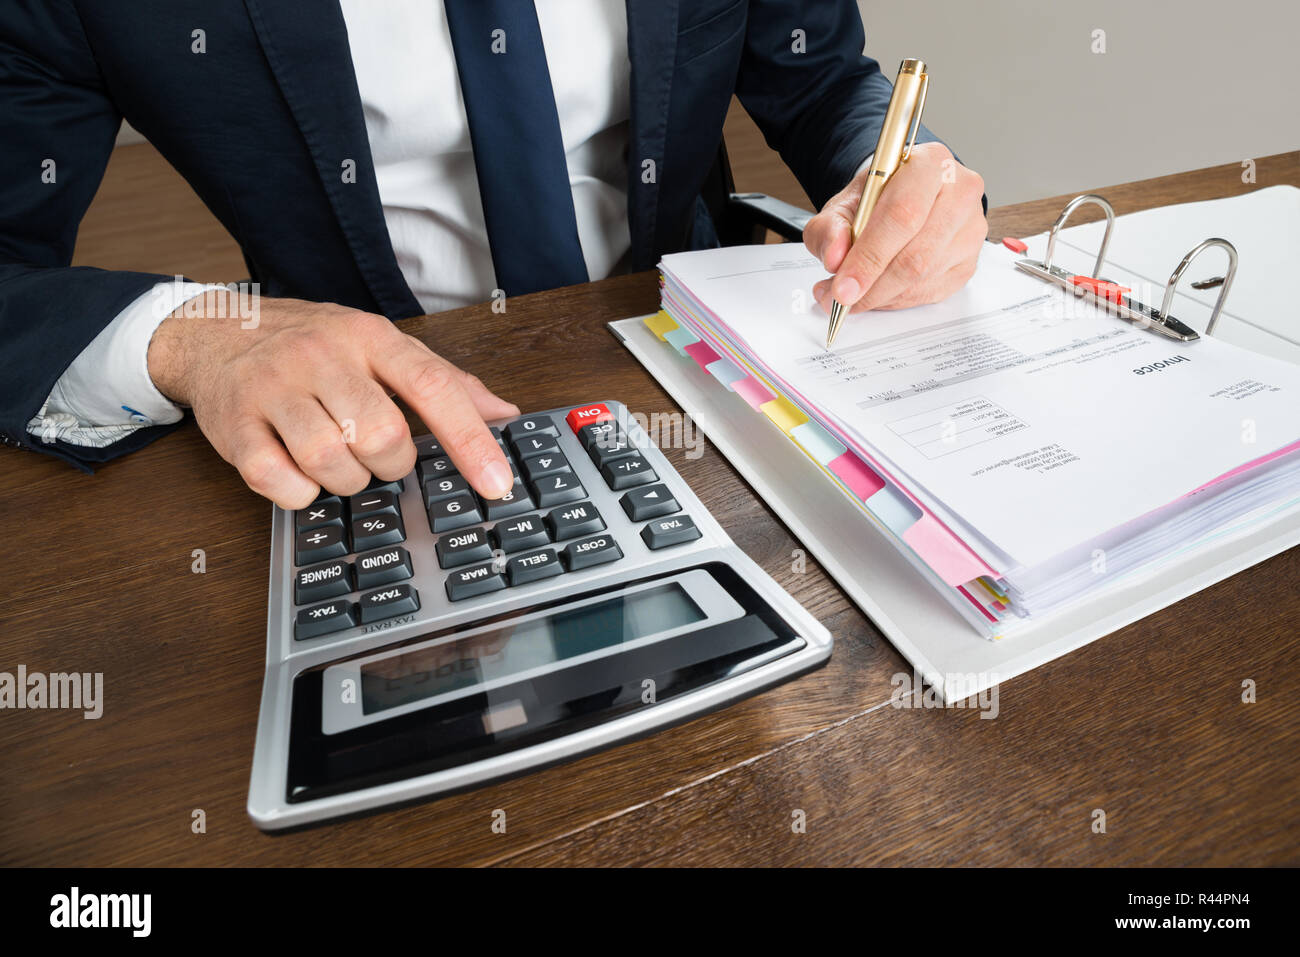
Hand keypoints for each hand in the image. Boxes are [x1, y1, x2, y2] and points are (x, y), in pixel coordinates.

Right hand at [146, 291, 518, 508]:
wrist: (214, 330)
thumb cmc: (310, 345)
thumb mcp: (379, 347)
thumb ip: (444, 382)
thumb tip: (505, 415)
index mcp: (369, 336)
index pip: (434, 387)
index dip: (471, 441)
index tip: (497, 484)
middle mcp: (322, 356)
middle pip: (381, 434)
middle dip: (389, 462)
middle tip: (375, 453)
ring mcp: (274, 388)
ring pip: (331, 461)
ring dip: (344, 479)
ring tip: (335, 458)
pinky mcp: (234, 424)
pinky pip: (279, 482)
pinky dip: (298, 491)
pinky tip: (297, 470)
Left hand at [803, 142, 986, 313]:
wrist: (901, 197)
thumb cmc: (876, 198)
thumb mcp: (843, 204)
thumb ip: (830, 228)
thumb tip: (835, 258)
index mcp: (930, 164)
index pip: (902, 215)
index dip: (869, 257)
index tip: (842, 287)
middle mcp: (960, 194)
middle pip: (916, 255)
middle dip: (871, 286)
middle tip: (838, 299)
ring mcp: (970, 231)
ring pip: (922, 278)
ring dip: (879, 296)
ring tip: (850, 295)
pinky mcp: (969, 262)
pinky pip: (928, 292)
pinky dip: (894, 300)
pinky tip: (875, 294)